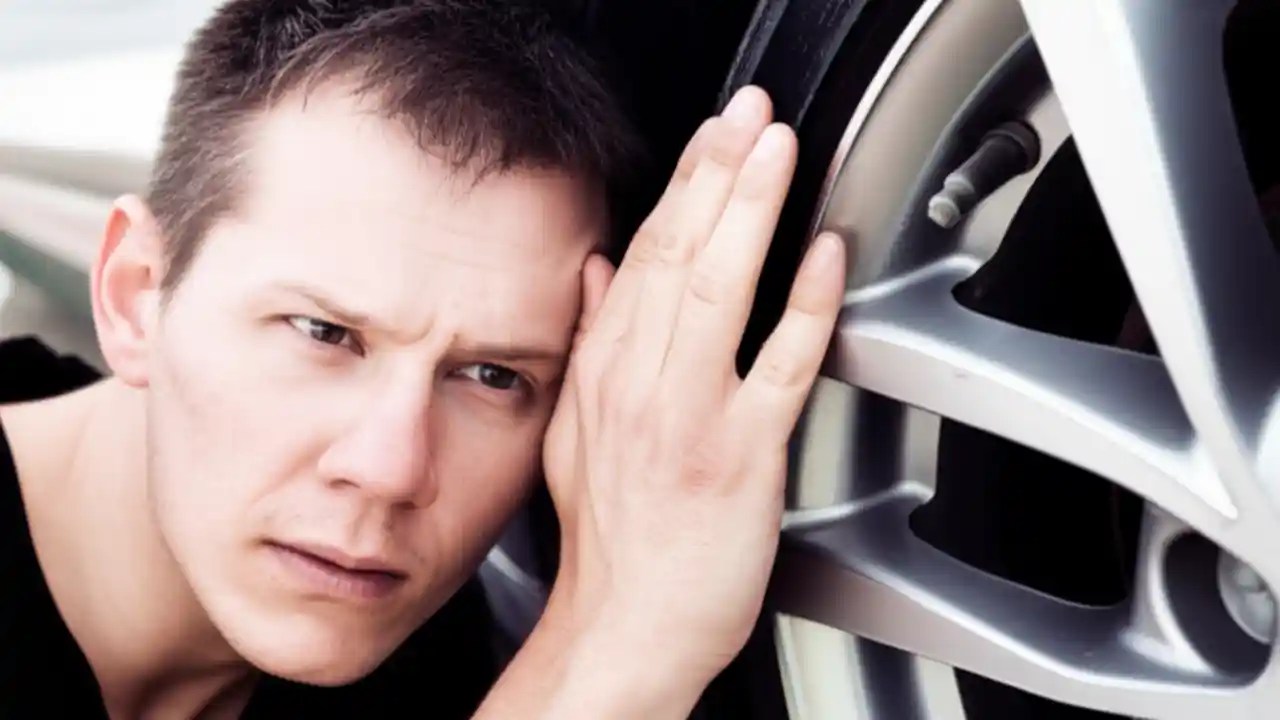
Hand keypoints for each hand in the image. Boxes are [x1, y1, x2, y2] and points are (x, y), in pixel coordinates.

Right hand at [541, 85, 847, 685]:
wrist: (624, 627)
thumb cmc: (613, 537)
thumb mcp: (575, 429)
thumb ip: (592, 341)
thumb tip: (599, 272)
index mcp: (604, 372)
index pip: (643, 255)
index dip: (681, 185)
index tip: (709, 134)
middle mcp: (642, 383)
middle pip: (680, 255)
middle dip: (716, 172)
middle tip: (748, 112)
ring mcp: (692, 415)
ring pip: (720, 291)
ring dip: (751, 212)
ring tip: (775, 149)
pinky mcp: (742, 454)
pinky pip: (780, 364)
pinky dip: (806, 304)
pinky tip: (824, 255)